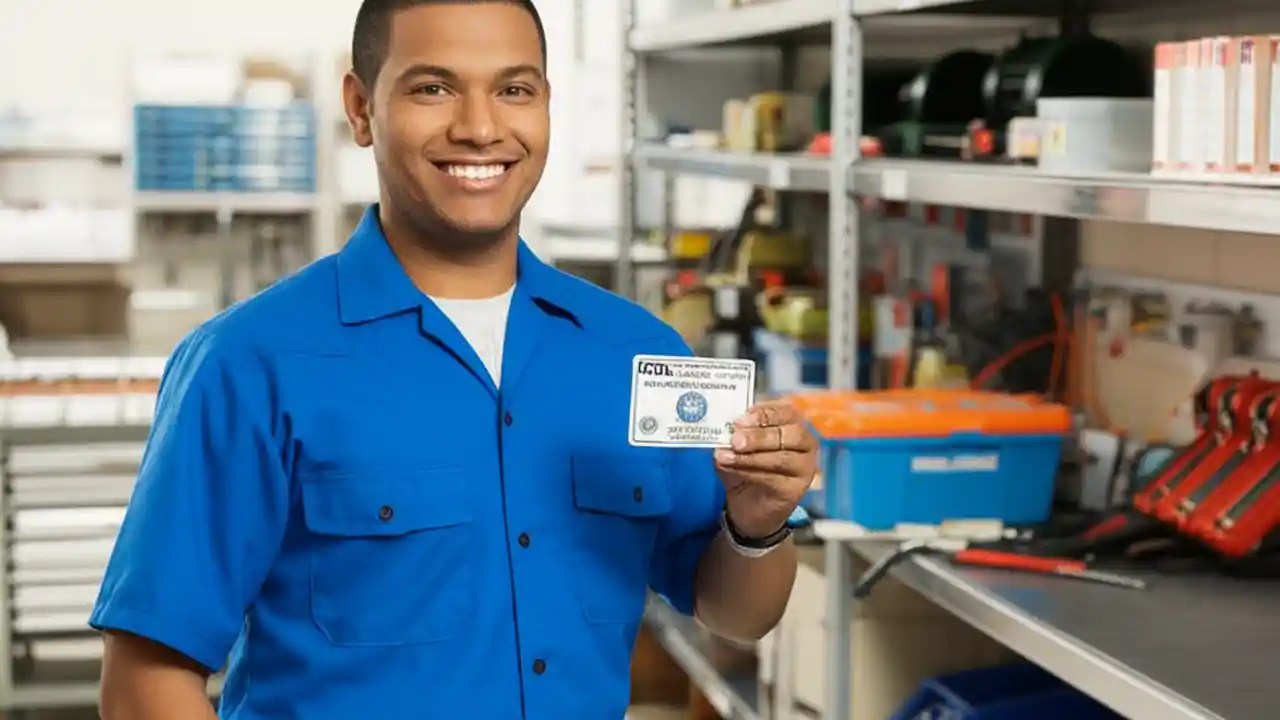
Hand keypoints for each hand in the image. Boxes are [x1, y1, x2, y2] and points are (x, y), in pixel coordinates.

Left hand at [714, 400, 818, 538]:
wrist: (748, 507)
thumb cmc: (746, 468)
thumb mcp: (735, 447)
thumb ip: (734, 435)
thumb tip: (726, 429)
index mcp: (792, 423)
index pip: (785, 411)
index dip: (764, 414)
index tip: (740, 420)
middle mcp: (805, 443)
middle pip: (790, 434)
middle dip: (759, 436)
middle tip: (735, 440)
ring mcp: (804, 467)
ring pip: (781, 457)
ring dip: (751, 457)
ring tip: (725, 456)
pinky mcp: (796, 490)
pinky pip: (774, 479)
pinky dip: (749, 473)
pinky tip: (730, 469)